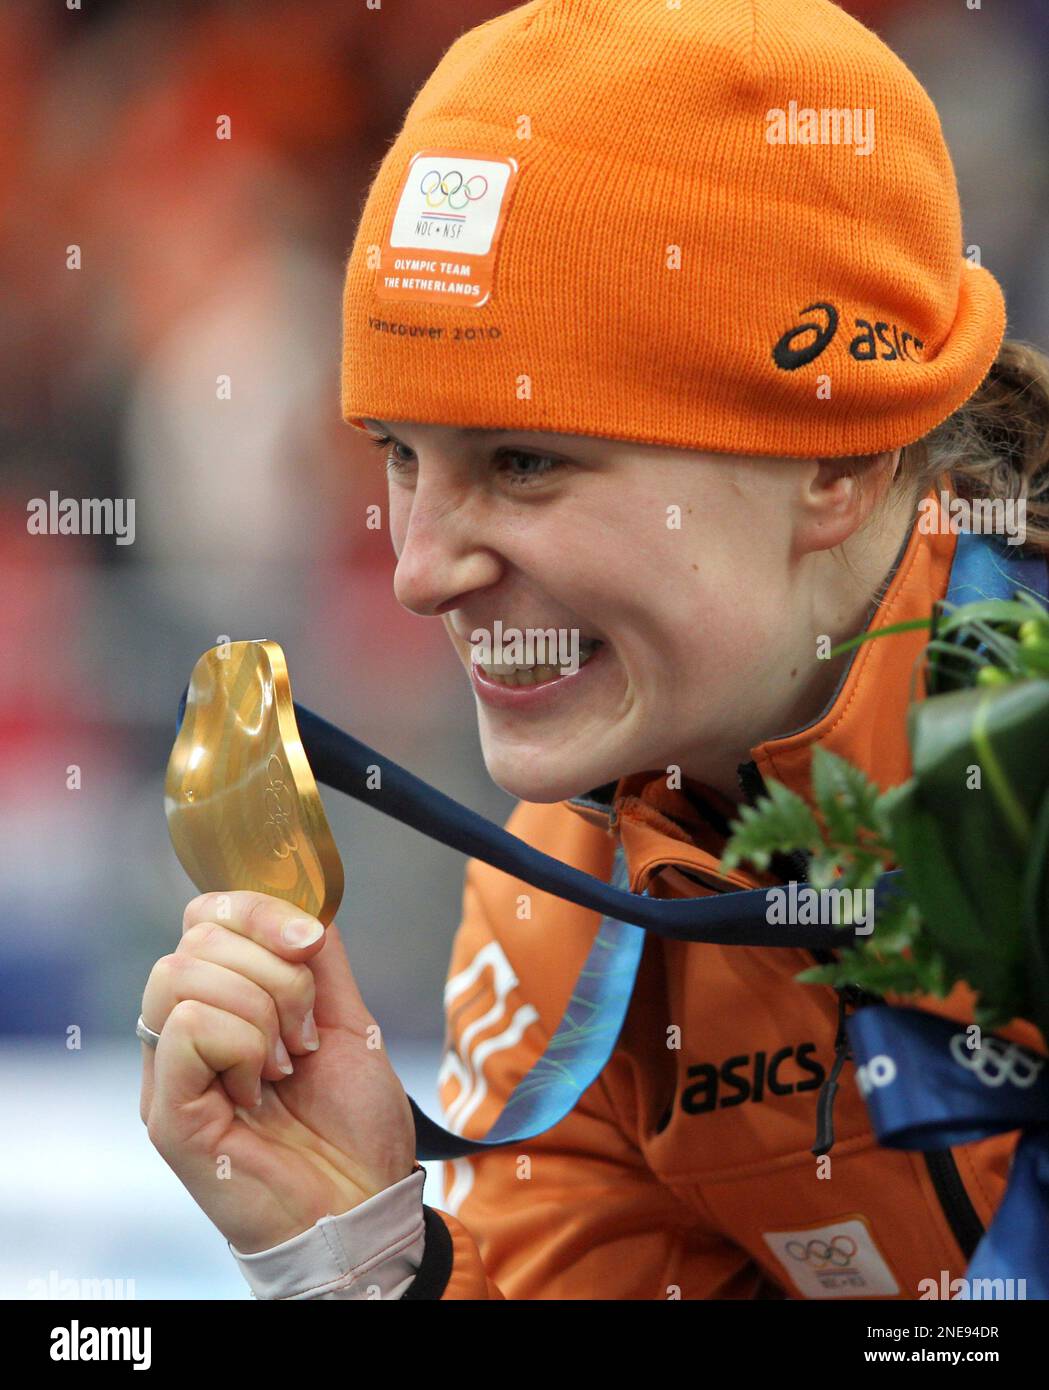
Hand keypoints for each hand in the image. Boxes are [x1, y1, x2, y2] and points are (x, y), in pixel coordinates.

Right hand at [139, 891, 415, 1253]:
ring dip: (260, 1008)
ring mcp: (171, 1073)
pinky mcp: (169, 1113)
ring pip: (182, 974)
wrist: (363, 1201)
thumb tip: (302, 902)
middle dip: (275, 971)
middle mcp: (185, 1032)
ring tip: (285, 1063)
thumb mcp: (348, 1020)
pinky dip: (241, 1043)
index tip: (310, 943)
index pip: (206, 916)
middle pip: (196, 938)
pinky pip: (187, 1028)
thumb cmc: (353, 1125)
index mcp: (224, 1002)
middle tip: (305, 1034)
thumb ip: (320, 961)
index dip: (257, 909)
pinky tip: (261, 1087)